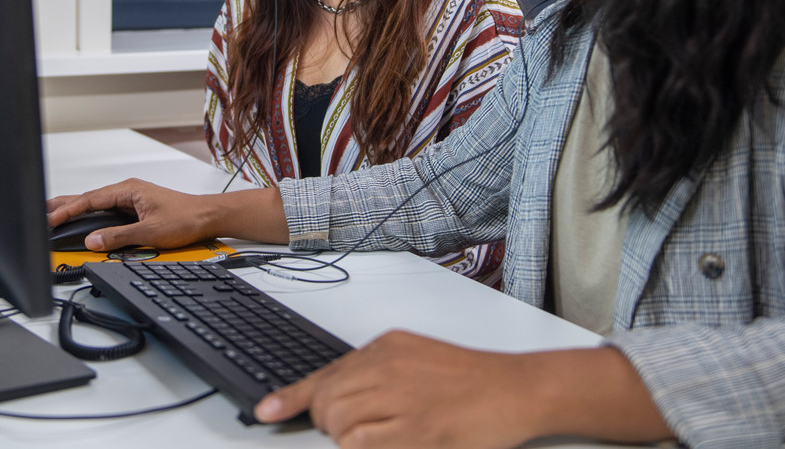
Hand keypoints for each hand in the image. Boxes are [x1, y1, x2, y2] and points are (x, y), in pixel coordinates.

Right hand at [46, 179, 216, 250]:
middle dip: (65, 206)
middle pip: (89, 198)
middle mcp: (128, 191)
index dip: (69, 210)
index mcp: (128, 190)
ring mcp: (131, 199)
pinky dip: (91, 215)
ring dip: (77, 210)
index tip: (52, 219)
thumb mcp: (150, 231)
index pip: (90, 199)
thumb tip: (94, 241)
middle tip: (42, 212)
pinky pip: (107, 211)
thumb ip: (119, 237)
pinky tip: (83, 221)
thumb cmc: (186, 217)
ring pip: (97, 204)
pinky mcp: (135, 209)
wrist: (207, 217)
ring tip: (55, 215)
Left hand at [254, 331, 544, 448]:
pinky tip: (386, 444)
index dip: (291, 396)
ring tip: (381, 437)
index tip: (267, 410)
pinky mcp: (417, 430)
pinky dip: (361, 448)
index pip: (326, 372)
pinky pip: (362, 444)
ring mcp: (401, 398)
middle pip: (326, 401)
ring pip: (339, 424)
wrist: (518, 389)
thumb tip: (340, 394)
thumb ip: (379, 371)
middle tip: (352, 431)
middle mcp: (389, 366)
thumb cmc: (473, 380)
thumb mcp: (418, 357)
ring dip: (347, 439)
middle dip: (326, 423)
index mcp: (387, 347)